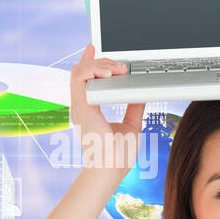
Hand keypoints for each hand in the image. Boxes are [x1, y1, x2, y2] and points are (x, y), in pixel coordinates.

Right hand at [69, 43, 145, 172]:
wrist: (110, 170)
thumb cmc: (117, 156)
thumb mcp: (131, 125)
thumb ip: (134, 108)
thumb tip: (140, 93)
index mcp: (90, 110)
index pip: (84, 79)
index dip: (88, 60)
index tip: (93, 48)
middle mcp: (82, 106)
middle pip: (83, 71)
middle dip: (101, 61)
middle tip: (121, 64)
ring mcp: (80, 105)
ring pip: (79, 70)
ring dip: (98, 63)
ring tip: (117, 67)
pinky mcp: (82, 106)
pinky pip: (79, 77)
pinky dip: (93, 69)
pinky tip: (109, 71)